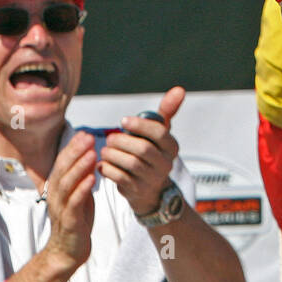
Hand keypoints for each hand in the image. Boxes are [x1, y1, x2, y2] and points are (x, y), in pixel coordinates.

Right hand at [42, 130, 96, 270]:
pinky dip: (82, 190)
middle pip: (62, 169)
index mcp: (58, 188)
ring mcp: (61, 208)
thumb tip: (90, 153)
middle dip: (75, 152)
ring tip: (92, 154)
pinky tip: (92, 179)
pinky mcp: (69, 221)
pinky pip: (74, 203)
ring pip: (67, 184)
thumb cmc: (76, 219)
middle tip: (88, 137)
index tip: (85, 133)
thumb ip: (82, 176)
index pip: (62, 163)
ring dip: (79, 167)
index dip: (72, 148)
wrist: (68, 251)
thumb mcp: (80, 193)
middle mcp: (56, 195)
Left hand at [98, 86, 183, 217]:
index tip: (123, 120)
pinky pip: (120, 178)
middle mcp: (165, 164)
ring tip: (105, 150)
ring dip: (113, 155)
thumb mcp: (160, 133)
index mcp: (171, 147)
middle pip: (143, 149)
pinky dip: (108, 169)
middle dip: (122, 141)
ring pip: (130, 164)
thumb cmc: (153, 153)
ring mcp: (152, 179)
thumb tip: (179, 89)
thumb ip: (167, 111)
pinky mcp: (137, 191)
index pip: (159, 133)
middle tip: (110, 138)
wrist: (151, 191)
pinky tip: (102, 164)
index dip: (140, 125)